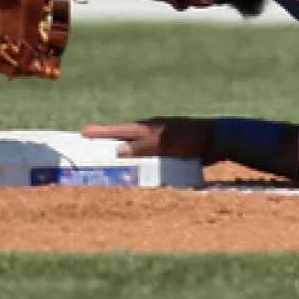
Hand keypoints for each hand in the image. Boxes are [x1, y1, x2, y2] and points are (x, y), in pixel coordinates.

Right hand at [82, 117, 214, 160]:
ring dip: (124, 152)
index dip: (101, 132)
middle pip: (125, 137)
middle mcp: (152, 133)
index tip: (83, 132)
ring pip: (137, 148)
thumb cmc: (190, 138)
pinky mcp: (170, 151)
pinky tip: (138, 171)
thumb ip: (143, 146)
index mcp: (148, 127)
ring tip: (108, 158)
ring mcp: (161, 142)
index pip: (120, 130)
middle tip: (90, 142)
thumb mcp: (164, 142)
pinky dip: (141, 162)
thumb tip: (118, 151)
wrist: (216, 140)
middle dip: (108, 140)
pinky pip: (150, 157)